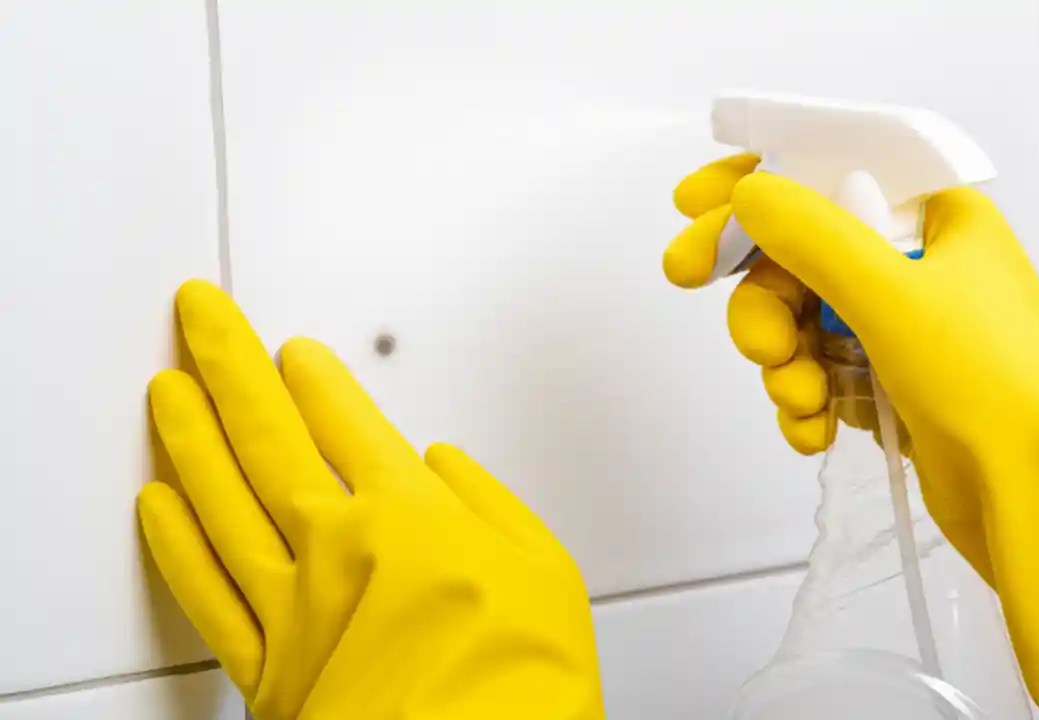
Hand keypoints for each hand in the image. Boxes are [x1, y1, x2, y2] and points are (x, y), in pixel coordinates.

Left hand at [138, 280, 603, 719]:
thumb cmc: (519, 689)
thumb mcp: (547, 572)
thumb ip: (491, 506)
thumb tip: (445, 466)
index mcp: (406, 517)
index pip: (343, 420)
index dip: (313, 376)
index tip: (294, 352)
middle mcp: (334, 548)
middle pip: (264, 435)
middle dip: (226, 363)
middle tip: (200, 314)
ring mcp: (291, 606)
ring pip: (220, 501)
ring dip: (188, 437)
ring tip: (167, 389)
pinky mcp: (265, 669)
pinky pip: (206, 591)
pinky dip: (176, 542)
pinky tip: (157, 502)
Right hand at [663, 154, 909, 455]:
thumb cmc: (993, 383)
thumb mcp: (893, 294)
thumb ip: (812, 235)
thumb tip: (750, 195)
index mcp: (934, 218)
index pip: (827, 174)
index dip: (755, 188)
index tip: (690, 211)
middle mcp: (919, 265)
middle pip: (801, 258)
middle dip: (765, 303)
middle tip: (756, 345)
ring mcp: (907, 330)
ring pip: (804, 324)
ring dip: (786, 363)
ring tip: (803, 400)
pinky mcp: (898, 389)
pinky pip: (823, 377)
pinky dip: (807, 403)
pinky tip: (816, 432)